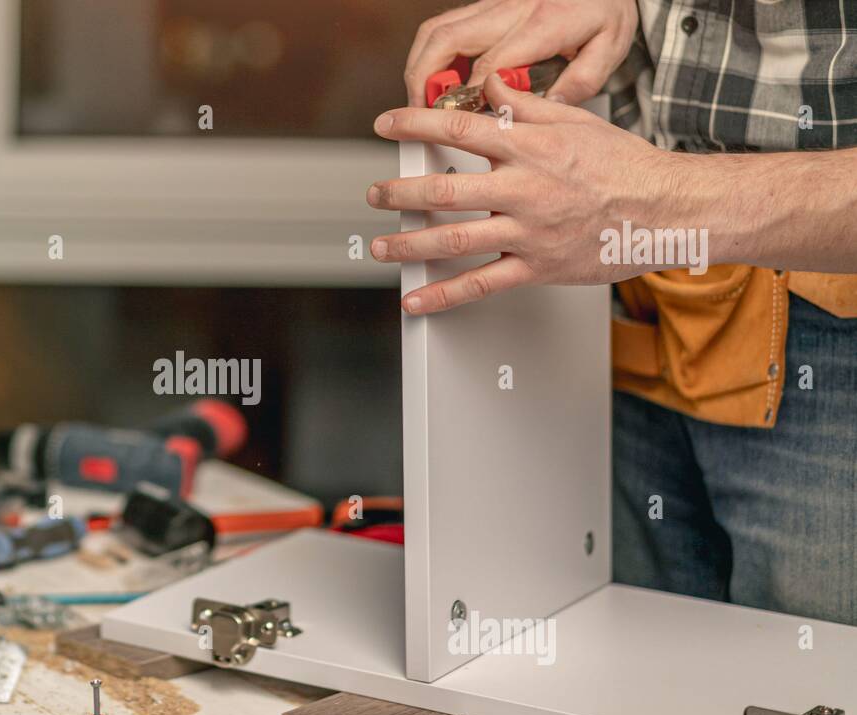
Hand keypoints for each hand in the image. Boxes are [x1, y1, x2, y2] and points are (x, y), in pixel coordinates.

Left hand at [367, 75, 687, 314]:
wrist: (667, 211)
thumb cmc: (625, 167)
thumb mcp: (575, 120)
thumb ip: (525, 106)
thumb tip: (491, 86)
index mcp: (528, 148)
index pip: (458, 129)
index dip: (414, 124)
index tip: (386, 124)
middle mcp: (522, 189)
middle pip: (443, 189)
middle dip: (398, 192)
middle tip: (373, 194)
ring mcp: (527, 231)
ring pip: (452, 238)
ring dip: (407, 243)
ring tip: (380, 245)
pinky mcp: (536, 267)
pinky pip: (481, 284)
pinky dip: (442, 295)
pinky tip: (414, 300)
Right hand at [404, 0, 637, 106]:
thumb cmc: (605, 11)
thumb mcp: (607, 49)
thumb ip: (579, 82)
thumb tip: (544, 110)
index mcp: (543, 22)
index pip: (491, 64)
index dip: (468, 97)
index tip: (461, 124)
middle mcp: (512, 8)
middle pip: (448, 40)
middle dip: (425, 81)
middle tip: (420, 114)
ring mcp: (494, 3)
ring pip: (437, 30)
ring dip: (420, 66)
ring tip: (419, 100)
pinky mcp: (486, 4)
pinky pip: (444, 25)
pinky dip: (429, 53)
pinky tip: (433, 78)